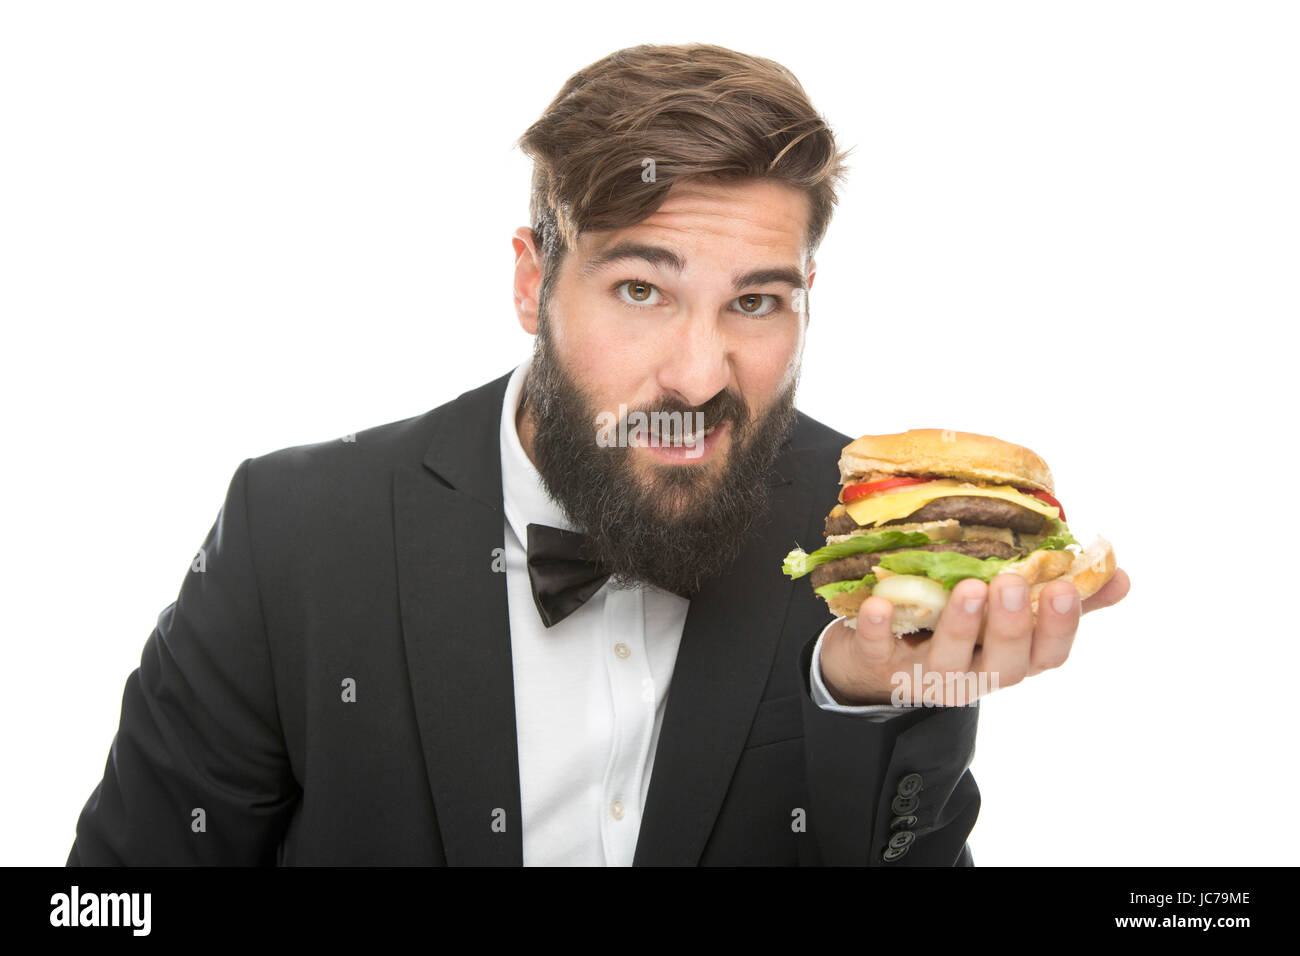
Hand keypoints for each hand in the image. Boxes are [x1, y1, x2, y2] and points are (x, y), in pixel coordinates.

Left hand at [819, 567, 1130, 706]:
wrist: (875, 662)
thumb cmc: (955, 629)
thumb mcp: (1009, 617)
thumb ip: (1062, 599)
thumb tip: (1119, 576)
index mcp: (1009, 658)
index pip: (1047, 655)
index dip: (1059, 627)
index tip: (1063, 589)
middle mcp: (973, 673)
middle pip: (1002, 664)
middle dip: (1010, 626)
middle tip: (1010, 583)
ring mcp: (925, 674)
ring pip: (947, 662)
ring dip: (958, 627)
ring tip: (967, 589)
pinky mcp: (879, 663)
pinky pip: (878, 651)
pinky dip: (877, 630)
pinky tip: (879, 603)